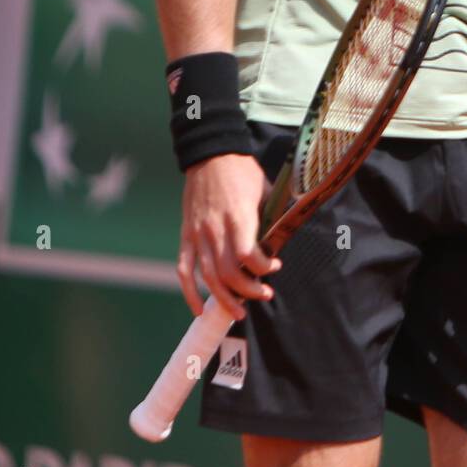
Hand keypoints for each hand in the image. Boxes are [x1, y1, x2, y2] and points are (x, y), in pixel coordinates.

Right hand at [178, 153, 280, 320]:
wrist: (211, 154)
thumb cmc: (243, 172)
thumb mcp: (265, 191)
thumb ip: (271, 218)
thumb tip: (281, 242)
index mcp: (238, 216)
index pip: (248, 256)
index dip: (263, 268)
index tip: (275, 266)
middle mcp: (215, 229)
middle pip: (229, 273)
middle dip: (248, 290)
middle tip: (264, 294)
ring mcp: (198, 234)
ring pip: (208, 277)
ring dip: (225, 299)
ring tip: (240, 312)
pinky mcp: (186, 235)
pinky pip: (184, 269)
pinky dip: (189, 292)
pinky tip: (199, 309)